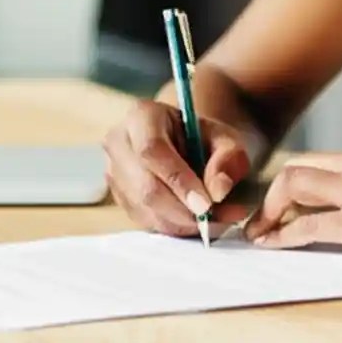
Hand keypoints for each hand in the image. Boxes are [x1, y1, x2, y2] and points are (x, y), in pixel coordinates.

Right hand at [103, 99, 256, 237]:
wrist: (182, 142)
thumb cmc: (202, 137)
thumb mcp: (225, 138)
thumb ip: (228, 158)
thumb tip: (218, 190)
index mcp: (142, 116)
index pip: (152, 150)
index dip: (178, 180)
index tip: (206, 204)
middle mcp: (119, 142)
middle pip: (144, 186)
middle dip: (181, 210)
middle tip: (213, 220)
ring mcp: (113, 171)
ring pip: (143, 208)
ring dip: (179, 222)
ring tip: (211, 221)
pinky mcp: (117, 196)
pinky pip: (143, 220)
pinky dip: (172, 227)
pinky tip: (192, 221)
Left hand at [243, 141, 341, 262]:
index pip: (320, 160)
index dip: (293, 181)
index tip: (281, 202)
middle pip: (298, 168)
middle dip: (271, 195)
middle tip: (260, 219)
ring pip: (294, 187)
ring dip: (270, 212)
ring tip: (260, 234)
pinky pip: (310, 226)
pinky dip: (285, 235)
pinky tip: (275, 245)